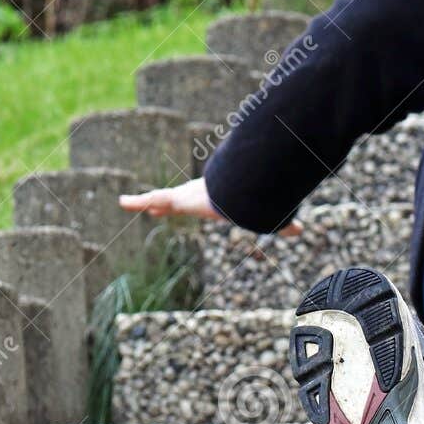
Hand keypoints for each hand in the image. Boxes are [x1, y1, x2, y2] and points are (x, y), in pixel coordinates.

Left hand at [119, 177, 302, 234]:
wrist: (239, 193)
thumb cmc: (249, 202)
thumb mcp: (264, 216)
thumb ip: (282, 223)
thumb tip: (301, 230)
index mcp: (213, 200)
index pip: (198, 202)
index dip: (188, 204)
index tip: (181, 204)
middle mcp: (195, 194)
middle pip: (176, 200)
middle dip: (164, 203)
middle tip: (154, 207)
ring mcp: (183, 196)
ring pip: (161, 199)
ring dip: (145, 202)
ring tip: (129, 202)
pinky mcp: (175, 198)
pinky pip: (151, 198)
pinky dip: (136, 201)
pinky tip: (122, 201)